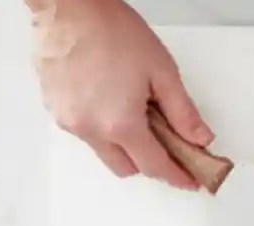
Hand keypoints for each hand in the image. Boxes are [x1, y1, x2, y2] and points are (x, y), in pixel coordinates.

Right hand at [32, 0, 211, 188]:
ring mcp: (68, 121)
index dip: (176, 176)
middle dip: (148, 162)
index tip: (189, 180)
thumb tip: (199, 139)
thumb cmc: (112, 31)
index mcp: (120, 124)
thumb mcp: (162, 72)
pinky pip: (84, 131)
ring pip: (103, 152)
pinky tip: (110, 101)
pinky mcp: (54, 108)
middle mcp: (90, 130)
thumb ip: (183, 112)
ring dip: (122, 144)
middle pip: (126, 167)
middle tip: (166, 143)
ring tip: (136, 112)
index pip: (154, 166)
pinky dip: (101, 127)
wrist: (68, 7)